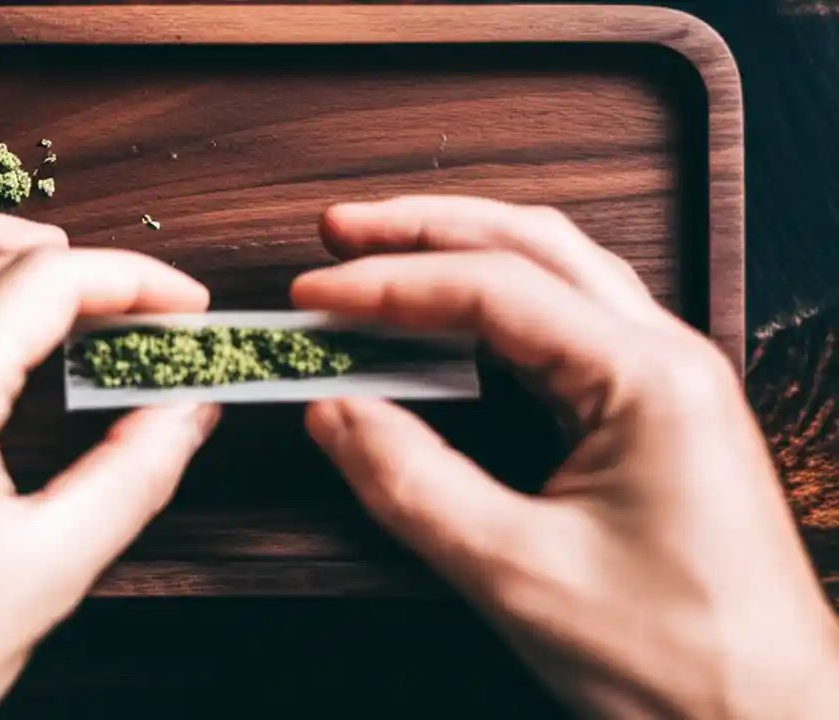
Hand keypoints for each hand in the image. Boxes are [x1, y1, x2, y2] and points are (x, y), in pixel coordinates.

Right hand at [293, 197, 838, 717]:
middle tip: (341, 230)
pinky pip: (563, 333)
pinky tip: (447, 327)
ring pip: (555, 276)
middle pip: (533, 246)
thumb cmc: (679, 659)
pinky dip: (492, 314)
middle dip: (428, 229)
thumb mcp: (518, 573)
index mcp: (647, 378)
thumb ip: (411, 483)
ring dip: (464, 256)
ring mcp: (665, 386)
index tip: (316, 293)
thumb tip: (333, 415)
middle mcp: (665, 360)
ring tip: (384, 256)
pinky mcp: (653, 418)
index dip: (391, 284)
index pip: (495, 289)